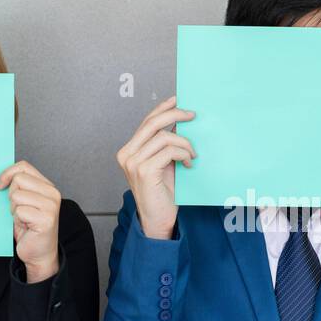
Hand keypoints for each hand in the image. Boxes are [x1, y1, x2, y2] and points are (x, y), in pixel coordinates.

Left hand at [0, 160, 61, 282]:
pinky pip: (20, 211)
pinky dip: (17, 220)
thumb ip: (18, 187)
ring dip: (14, 209)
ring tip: (23, 219)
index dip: (7, 174)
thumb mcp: (24, 202)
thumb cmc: (30, 229)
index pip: (23, 166)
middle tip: (18, 209)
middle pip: (18, 179)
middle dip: (11, 195)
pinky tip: (25, 226)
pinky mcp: (46, 219)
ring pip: (17, 195)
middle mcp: (52, 193)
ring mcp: (51, 206)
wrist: (40, 253)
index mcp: (47, 186)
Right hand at [116, 96, 195, 239]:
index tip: (178, 99)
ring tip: (193, 155)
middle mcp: (127, 154)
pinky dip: (183, 154)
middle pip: (153, 123)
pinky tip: (189, 164)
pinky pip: (169, 151)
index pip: (146, 121)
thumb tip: (182, 122)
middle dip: (175, 115)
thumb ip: (167, 144)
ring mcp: (133, 162)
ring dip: (185, 143)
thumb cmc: (163, 194)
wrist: (159, 220)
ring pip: (164, 137)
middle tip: (193, 116)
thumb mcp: (165, 164)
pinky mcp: (144, 170)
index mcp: (129, 150)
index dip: (162, 108)